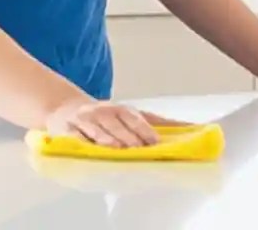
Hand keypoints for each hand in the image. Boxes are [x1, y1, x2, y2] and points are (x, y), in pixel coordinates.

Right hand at [44, 98, 189, 147]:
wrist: (66, 109)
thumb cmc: (106, 117)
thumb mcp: (130, 115)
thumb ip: (157, 122)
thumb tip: (192, 127)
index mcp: (121, 110)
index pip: (134, 119)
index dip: (144, 130)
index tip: (154, 142)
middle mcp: (103, 112)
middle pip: (117, 125)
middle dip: (128, 137)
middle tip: (138, 150)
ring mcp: (84, 120)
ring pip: (97, 130)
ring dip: (107, 140)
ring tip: (117, 150)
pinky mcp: (66, 130)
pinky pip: (74, 137)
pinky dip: (82, 142)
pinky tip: (88, 150)